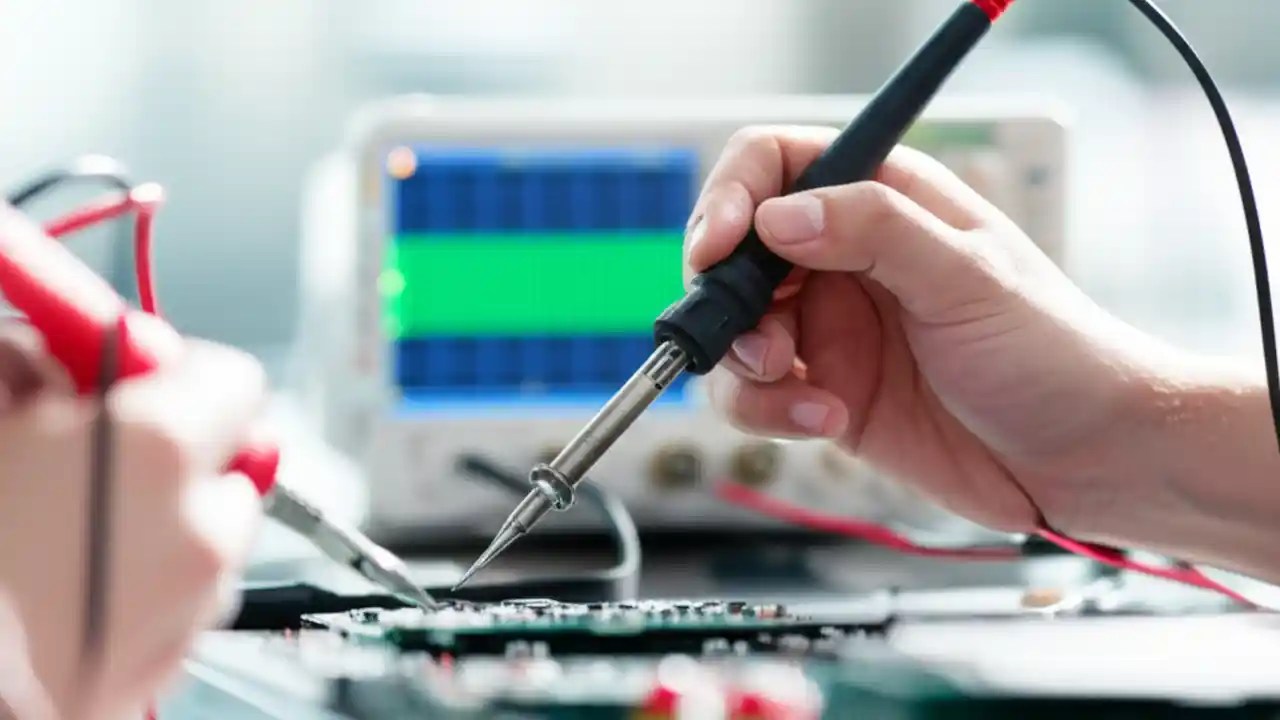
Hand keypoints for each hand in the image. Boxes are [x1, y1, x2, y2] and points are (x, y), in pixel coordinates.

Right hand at [0, 317, 265, 718]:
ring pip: (213, 535)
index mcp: (159, 448)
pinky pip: (187, 601)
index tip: (138, 382)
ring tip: (72, 532)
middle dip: (178, 452)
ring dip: (167, 521)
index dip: (182, 375)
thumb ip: (38, 358)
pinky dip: (152, 584)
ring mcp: (192, 608)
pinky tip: (77, 584)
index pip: (234, 379)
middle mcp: (201, 529)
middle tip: (95, 457)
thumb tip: (74, 342)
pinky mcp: (168, 668)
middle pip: (230, 460)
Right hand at [686, 126, 1179, 534]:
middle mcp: (845, 260)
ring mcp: (830, 330)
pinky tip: (825, 420)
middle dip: (727, 295)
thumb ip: (874, 233)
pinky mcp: (824, 394)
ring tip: (796, 385)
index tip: (720, 243)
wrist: (1085, 459)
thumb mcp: (969, 278)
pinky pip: (756, 396)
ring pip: (734, 331)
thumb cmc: (1053, 353)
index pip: (776, 164)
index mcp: (882, 202)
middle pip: (735, 252)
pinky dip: (770, 410)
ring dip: (745, 361)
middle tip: (757, 335)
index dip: (734, 195)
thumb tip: (778, 215)